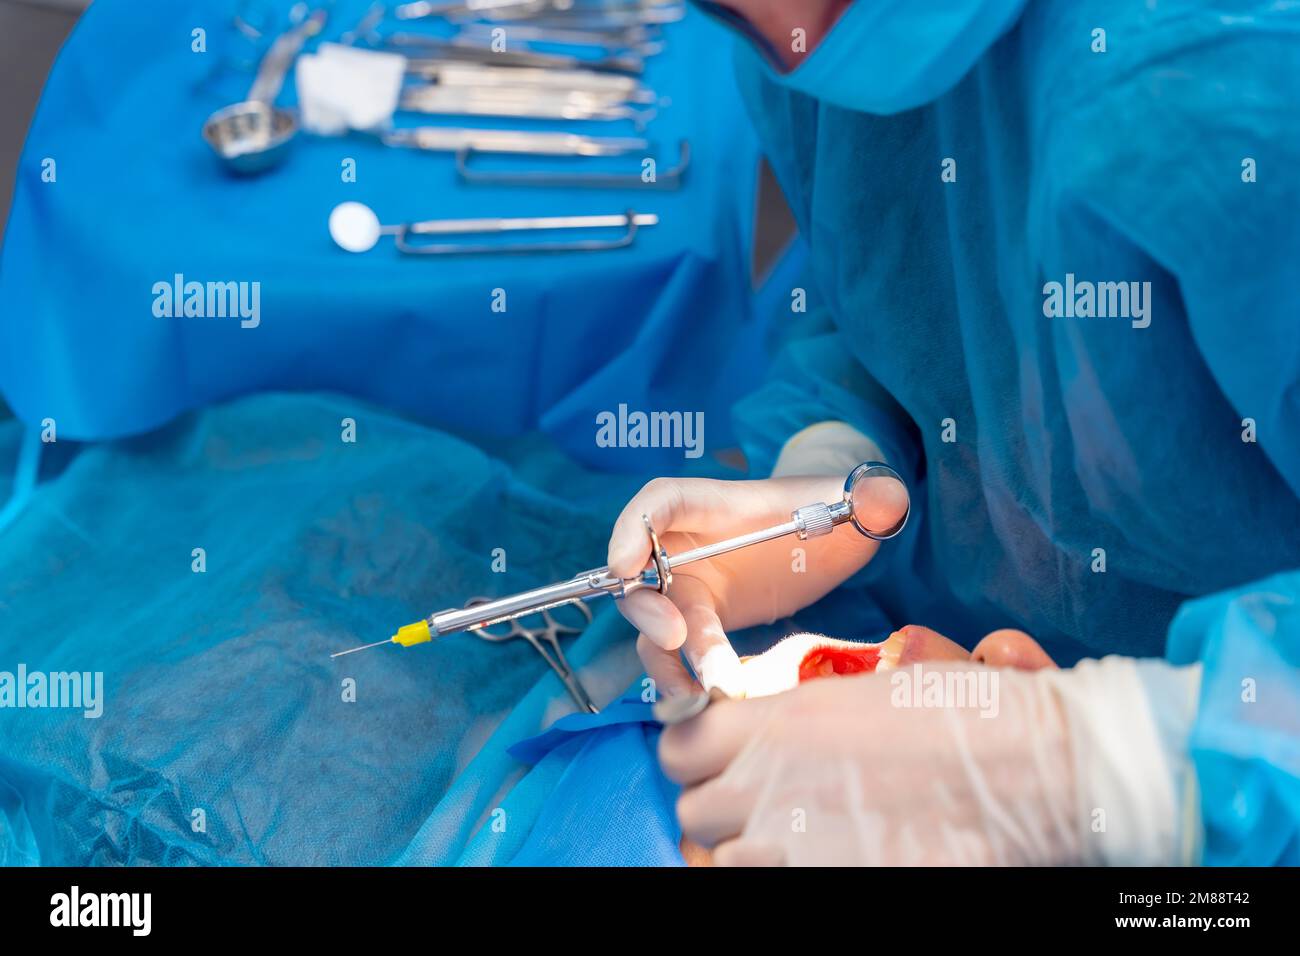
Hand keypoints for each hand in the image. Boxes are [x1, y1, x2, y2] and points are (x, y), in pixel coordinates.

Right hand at [606, 474, 907, 697]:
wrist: (839, 534)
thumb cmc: (840, 508)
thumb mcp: (862, 500)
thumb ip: (872, 496)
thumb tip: (884, 499)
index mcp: (718, 505)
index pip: (659, 503)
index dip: (631, 530)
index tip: (624, 566)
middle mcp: (691, 544)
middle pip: (640, 572)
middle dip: (646, 608)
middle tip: (674, 640)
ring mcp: (694, 585)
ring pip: (653, 624)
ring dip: (664, 660)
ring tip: (701, 692)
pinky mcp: (705, 622)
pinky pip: (679, 655)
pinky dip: (685, 680)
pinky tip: (714, 705)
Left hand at [661, 661, 1081, 865]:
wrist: (1037, 768)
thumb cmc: (964, 717)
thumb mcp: (863, 693)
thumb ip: (792, 717)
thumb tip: (758, 733)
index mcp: (775, 724)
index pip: (677, 748)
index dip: (698, 755)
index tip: (723, 759)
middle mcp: (768, 784)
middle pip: (695, 810)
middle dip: (725, 808)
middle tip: (767, 804)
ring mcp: (792, 845)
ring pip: (724, 861)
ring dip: (751, 850)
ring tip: (798, 839)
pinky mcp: (823, 884)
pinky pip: (767, 890)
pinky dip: (784, 877)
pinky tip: (825, 860)